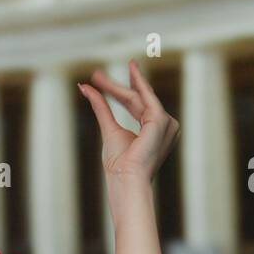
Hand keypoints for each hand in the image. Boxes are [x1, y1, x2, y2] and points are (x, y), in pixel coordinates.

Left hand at [79, 60, 178, 181]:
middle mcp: (166, 125)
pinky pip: (144, 98)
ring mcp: (166, 123)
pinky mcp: (161, 120)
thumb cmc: (119, 164)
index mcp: (156, 130)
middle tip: (96, 74)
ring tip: (96, 77)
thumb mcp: (109, 128)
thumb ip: (101, 107)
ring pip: (138, 97)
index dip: (122, 91)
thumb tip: (86, 88)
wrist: (126, 179)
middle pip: (138, 99)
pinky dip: (130, 88)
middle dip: (117, 85)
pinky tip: (112, 83)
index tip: (106, 79)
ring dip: (117, 87)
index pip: (138, 105)